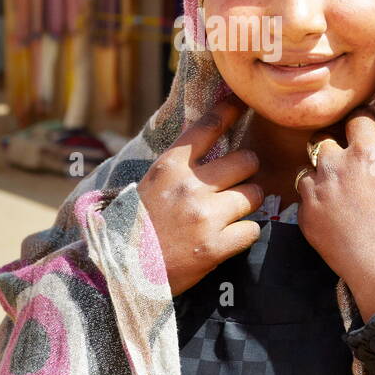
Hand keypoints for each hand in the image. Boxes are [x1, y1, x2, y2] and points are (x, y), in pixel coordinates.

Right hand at [137, 95, 263, 296]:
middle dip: (247, 171)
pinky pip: (253, 229)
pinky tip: (228, 238)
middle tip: (238, 182)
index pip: (208, 127)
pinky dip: (245, 234)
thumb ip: (180, 166)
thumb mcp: (152, 184)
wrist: (120, 271)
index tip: (243, 102)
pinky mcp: (215, 246)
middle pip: (246, 160)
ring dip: (248, 204)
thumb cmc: (137, 225)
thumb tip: (210, 141)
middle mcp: (190, 186)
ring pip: (254, 194)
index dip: (229, 110)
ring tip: (230, 214)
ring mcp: (204, 216)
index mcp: (170, 166)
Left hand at [297, 108, 374, 322]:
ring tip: (341, 194)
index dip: (364, 127)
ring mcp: (317, 192)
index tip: (367, 136)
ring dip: (322, 175)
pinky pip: (305, 197)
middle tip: (351, 166)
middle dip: (337, 148)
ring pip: (309, 169)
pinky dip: (316, 201)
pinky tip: (335, 216)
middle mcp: (336, 166)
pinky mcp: (305, 217)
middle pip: (324, 140)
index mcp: (368, 154)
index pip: (357, 120)